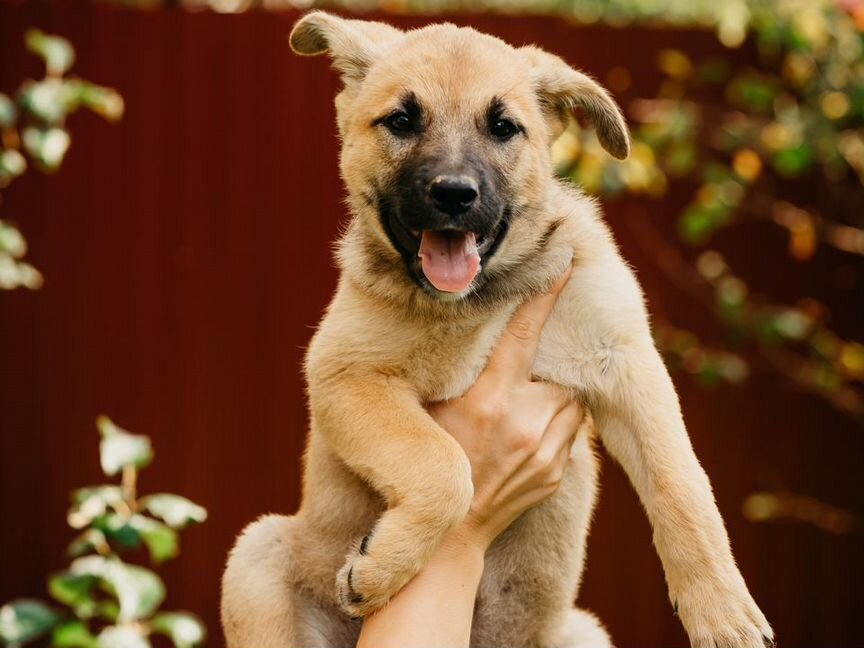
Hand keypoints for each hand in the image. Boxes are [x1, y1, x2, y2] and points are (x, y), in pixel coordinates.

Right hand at [428, 265, 585, 548]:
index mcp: (489, 398)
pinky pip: (572, 432)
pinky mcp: (558, 473)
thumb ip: (456, 372)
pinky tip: (532, 428)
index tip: (566, 265)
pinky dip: (558, 421)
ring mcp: (547, 451)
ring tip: (534, 395)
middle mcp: (526, 421)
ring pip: (573, 399)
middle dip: (553, 358)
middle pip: (559, 368)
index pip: (525, 333)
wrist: (448, 539)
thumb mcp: (430, 410)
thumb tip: (469, 329)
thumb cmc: (428, 464)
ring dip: (559, 390)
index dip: (546, 296)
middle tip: (540, 352)